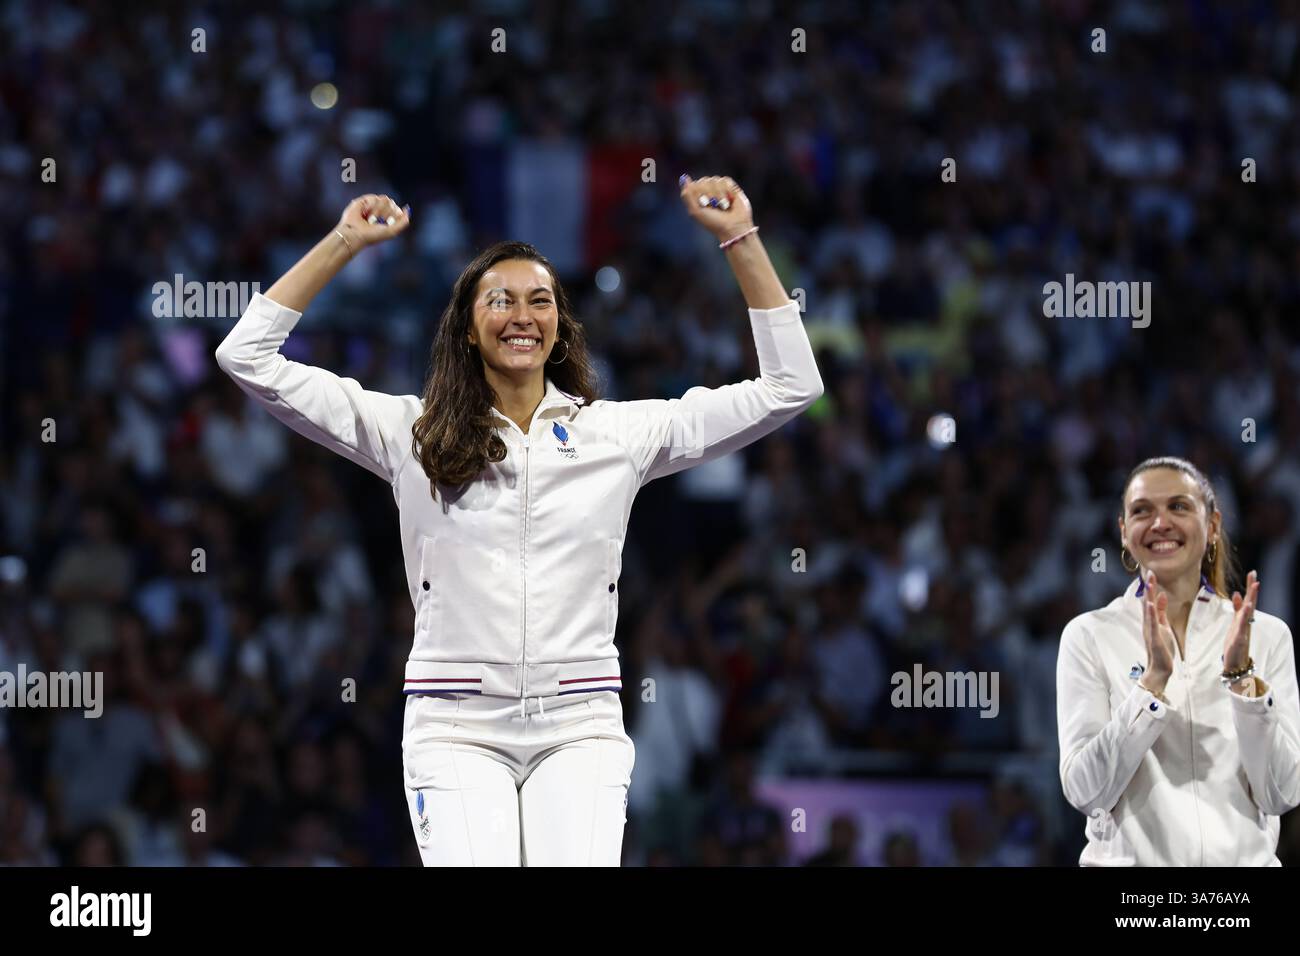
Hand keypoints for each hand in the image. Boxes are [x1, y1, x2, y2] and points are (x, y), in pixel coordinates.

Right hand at [336, 194, 410, 250]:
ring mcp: (372, 205)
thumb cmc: (372, 235)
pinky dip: (371, 206)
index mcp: (387, 219)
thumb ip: (404, 222)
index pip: (397, 210)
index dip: (395, 215)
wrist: (356, 234)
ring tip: (370, 219)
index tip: (389, 222)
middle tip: (378, 221)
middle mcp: (380, 211)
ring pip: (385, 199)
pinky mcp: (363, 201)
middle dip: (387, 213)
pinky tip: (365, 213)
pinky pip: (375, 198)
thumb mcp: (392, 231)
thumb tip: (407, 208)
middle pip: (392, 203)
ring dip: (379, 211)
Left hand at [678, 174, 753, 241]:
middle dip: (708, 195)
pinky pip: (725, 180)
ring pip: (714, 180)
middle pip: (703, 181)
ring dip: (718, 195)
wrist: (732, 227)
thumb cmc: (713, 222)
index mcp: (698, 197)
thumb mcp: (695, 211)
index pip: (694, 185)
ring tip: (723, 206)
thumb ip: (687, 195)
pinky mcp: (731, 187)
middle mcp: (708, 191)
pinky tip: (730, 201)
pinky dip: (727, 192)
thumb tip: (684, 177)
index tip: (703, 205)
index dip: (698, 194)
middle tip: (713, 207)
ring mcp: (720, 188)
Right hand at [1142, 573, 1176, 693]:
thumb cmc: (1162, 648)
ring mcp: (1150, 630)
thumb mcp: (1163, 626)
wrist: (1160, 668)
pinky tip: (1150, 604)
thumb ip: (1161, 611)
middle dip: (1149, 587)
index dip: (1151, 586)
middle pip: (1147, 602)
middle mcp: (1148, 623)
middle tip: (1149, 572)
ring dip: (1149, 597)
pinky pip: (1152, 623)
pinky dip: (1151, 613)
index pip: (1150, 600)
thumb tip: (1161, 595)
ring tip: (1149, 585)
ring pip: (1148, 610)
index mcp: (1151, 619)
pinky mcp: (1154, 638)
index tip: (1152, 573)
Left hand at [1223, 570, 1258, 673]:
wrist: (1236, 663)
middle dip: (1252, 590)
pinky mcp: (1240, 639)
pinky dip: (1244, 617)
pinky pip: (1242, 626)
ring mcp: (1244, 630)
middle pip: (1250, 604)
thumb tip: (1236, 593)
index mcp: (1243, 618)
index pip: (1248, 600)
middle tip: (1254, 575)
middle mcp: (1245, 623)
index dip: (1250, 587)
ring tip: (1254, 587)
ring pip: (1248, 613)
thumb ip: (1237, 609)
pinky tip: (1247, 607)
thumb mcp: (1235, 623)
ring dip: (1251, 600)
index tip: (1252, 573)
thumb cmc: (1235, 642)